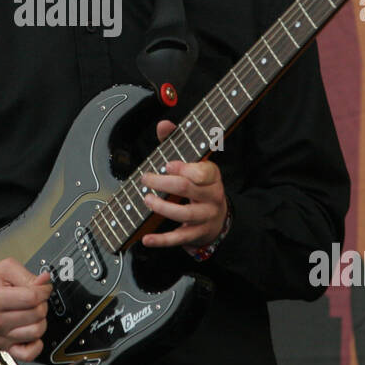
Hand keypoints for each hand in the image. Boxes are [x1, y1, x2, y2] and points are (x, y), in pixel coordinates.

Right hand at [0, 258, 51, 361]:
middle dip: (42, 303)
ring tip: (33, 313)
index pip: (33, 297)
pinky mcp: (4, 347)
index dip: (43, 290)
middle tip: (35, 299)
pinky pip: (28, 354)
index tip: (42, 288)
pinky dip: (36, 345)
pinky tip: (33, 333)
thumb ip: (26, 274)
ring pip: (36, 332)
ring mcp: (1, 336)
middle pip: (37, 314)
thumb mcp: (3, 269)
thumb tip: (44, 281)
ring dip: (40, 320)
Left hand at [138, 120, 227, 249]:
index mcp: (211, 176)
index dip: (183, 168)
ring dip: (162, 207)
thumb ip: (176, 142)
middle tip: (147, 179)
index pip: (202, 171)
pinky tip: (146, 239)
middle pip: (187, 188)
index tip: (167, 164)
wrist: (218, 217)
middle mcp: (211, 196)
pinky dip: (161, 240)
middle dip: (163, 182)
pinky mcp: (196, 234)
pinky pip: (178, 238)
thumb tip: (163, 124)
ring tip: (147, 199)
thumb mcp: (193, 163)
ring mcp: (205, 216)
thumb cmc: (200, 185)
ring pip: (184, 213)